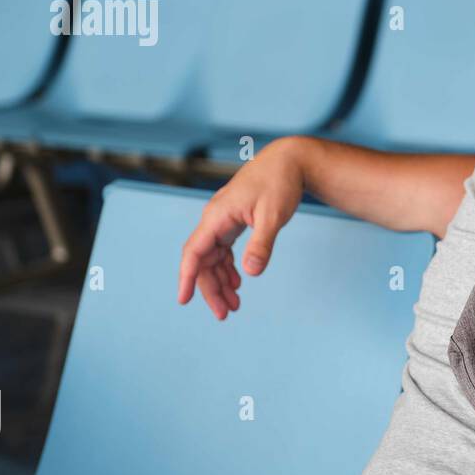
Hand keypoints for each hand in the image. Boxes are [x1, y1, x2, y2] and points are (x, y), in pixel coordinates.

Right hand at [177, 138, 305, 319]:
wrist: (289, 160)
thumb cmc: (280, 182)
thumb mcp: (273, 215)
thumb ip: (261, 244)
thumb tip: (250, 272)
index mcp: (217, 217)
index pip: (194, 252)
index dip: (187, 277)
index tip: (184, 300)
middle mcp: (214, 219)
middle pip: (203, 260)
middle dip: (211, 288)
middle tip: (226, 314)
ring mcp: (223, 220)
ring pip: (213, 257)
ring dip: (221, 281)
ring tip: (235, 305)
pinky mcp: (234, 221)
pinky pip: (223, 250)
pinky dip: (229, 267)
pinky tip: (238, 282)